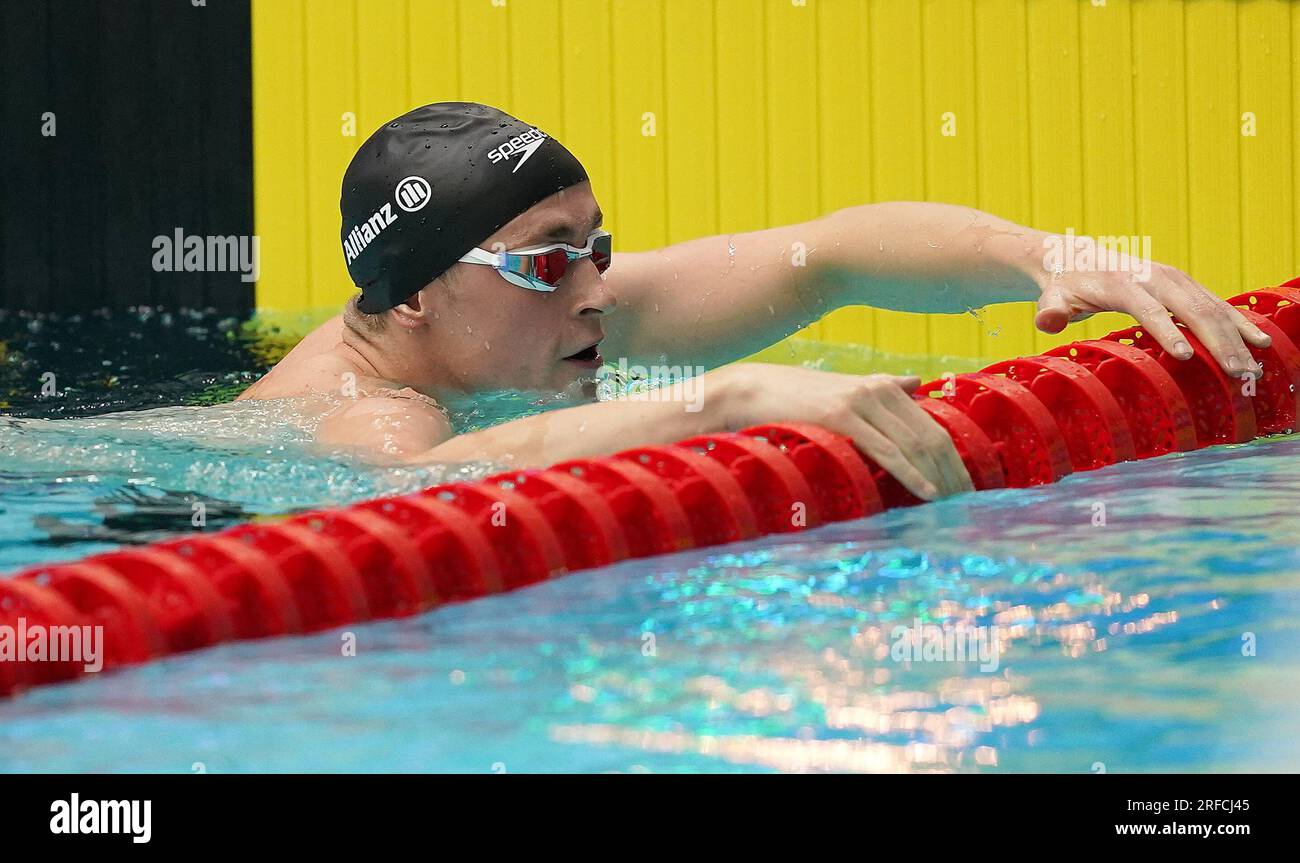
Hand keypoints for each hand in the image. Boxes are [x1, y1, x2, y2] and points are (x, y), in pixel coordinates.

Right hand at [720, 364, 972, 499]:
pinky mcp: (842, 415)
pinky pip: (886, 450)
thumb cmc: (796, 398)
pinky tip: (927, 492)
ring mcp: (862, 401)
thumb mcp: (846, 390)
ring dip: (938, 478)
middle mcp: (881, 389)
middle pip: (931, 437)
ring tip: (952, 506)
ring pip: (914, 445)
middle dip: (953, 473)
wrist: (752, 390)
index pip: (933, 427)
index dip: (954, 459)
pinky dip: (911, 473)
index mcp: (886, 385)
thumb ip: (884, 389)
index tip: (967, 487)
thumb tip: (917, 384)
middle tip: (967, 504)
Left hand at [1032, 254, 1270, 378]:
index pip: (1148, 310)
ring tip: (1256, 364)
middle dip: (1217, 341)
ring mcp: (1174, 279)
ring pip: (1211, 306)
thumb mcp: (1051, 298)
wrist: (1075, 258)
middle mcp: (1155, 278)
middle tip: (1237, 373)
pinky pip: (1216, 304)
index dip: (1166, 332)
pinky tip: (1260, 343)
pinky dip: (1238, 323)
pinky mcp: (1185, 285)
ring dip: (1236, 335)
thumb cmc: (1064, 286)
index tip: (1185, 357)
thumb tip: (1047, 321)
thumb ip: (1051, 311)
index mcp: (1123, 284)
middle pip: (1191, 309)